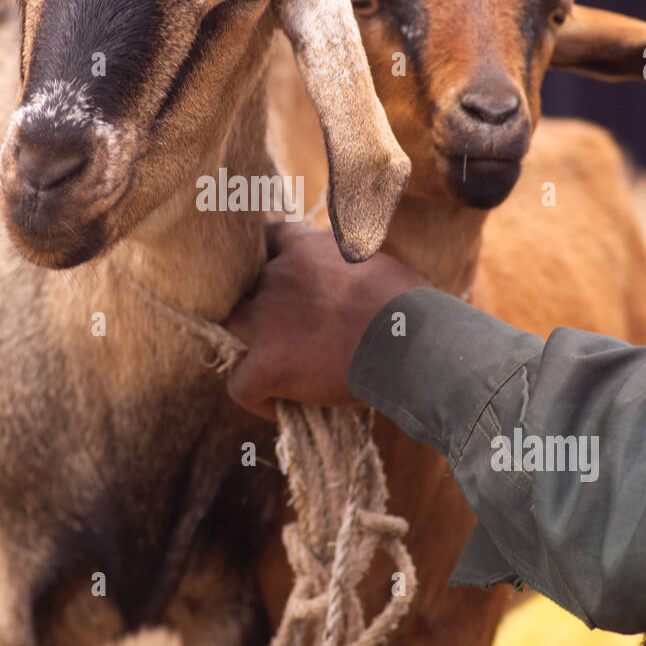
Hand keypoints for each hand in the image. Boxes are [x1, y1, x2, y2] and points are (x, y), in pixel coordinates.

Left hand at [225, 222, 430, 420]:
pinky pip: (240, 385)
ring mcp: (266, 320)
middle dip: (259, 302)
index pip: (268, 239)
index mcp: (305, 246)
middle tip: (286, 328)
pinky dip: (257, 400)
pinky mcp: (267, 364)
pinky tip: (280, 407)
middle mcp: (277, 275)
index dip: (271, 261)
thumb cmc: (411, 307)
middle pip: (245, 284)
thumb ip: (347, 267)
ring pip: (232, 326)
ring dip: (250, 343)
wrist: (413, 343)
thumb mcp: (376, 263)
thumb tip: (350, 284)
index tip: (285, 280)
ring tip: (275, 363)